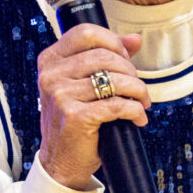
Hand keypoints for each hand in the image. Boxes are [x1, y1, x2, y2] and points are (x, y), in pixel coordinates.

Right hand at [37, 25, 148, 189]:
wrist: (61, 160)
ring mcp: (60, 95)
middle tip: (138, 87)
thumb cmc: (74, 119)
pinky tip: (137, 117)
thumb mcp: (83, 83)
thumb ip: (107, 56)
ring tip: (142, 102)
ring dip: (137, 91)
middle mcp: (51, 75)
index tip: (125, 58)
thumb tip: (135, 39)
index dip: (112, 42)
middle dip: (130, 70)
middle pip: (104, 55)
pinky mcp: (74, 117)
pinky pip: (116, 105)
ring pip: (114, 79)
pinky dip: (134, 110)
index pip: (86, 33)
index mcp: (50, 60)